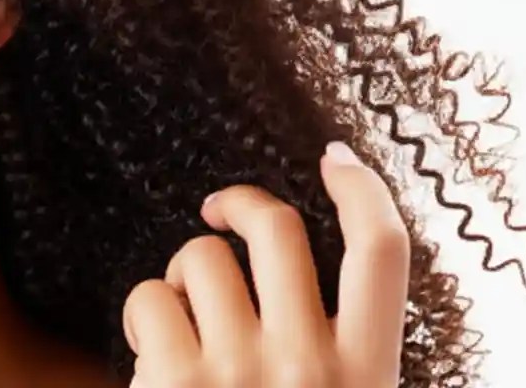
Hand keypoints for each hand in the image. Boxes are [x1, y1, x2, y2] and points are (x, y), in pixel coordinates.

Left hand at [122, 141, 409, 386]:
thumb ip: (336, 351)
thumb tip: (304, 280)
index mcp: (366, 374)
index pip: (382, 252)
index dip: (361, 189)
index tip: (335, 159)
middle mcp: (308, 364)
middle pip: (276, 228)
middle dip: (240, 204)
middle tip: (217, 213)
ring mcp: (240, 369)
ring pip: (201, 258)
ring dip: (181, 277)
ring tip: (181, 320)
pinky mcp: (176, 378)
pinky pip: (148, 298)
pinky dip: (143, 317)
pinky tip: (150, 354)